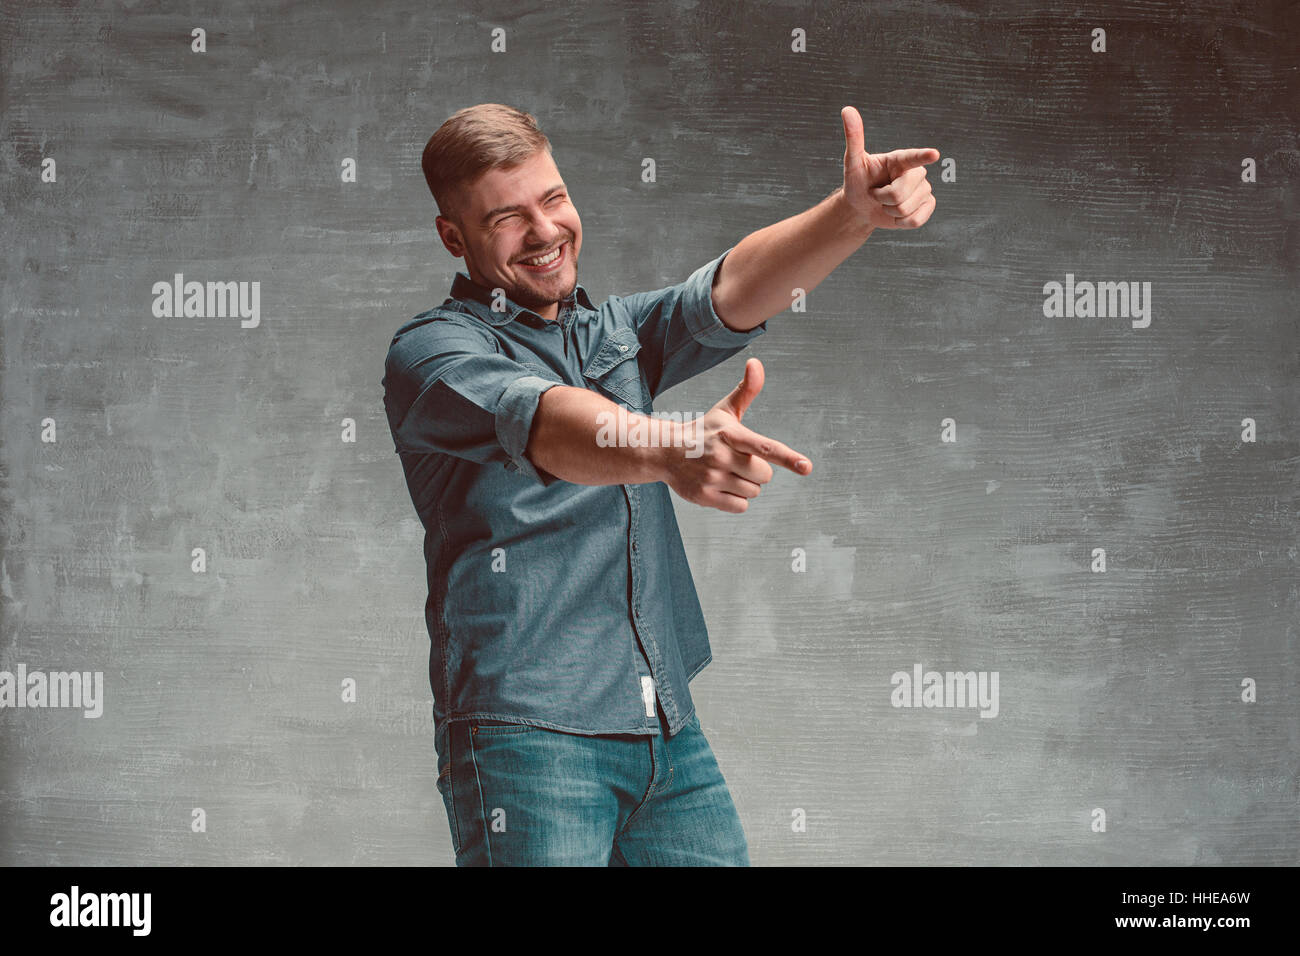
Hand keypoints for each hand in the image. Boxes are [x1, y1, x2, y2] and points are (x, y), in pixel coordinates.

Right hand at [663, 358, 810, 513]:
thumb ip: (746, 390)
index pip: (764, 447)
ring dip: (746, 485)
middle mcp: (721, 456)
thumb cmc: (703, 432)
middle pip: (765, 475)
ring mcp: (712, 478)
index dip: (787, 457)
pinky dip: (735, 499)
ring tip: (725, 472)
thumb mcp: (725, 410)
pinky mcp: (705, 496)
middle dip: (758, 470)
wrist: (665, 452)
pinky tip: (720, 486)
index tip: (806, 467)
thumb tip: (756, 363)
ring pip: (753, 492)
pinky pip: (740, 506)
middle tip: (738, 460)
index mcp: (731, 434)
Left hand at [840, 105, 939, 230]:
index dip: (923, 156)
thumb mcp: (852, 163)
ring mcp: (924, 189)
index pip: (912, 157)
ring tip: (886, 203)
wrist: (862, 206)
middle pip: (900, 192)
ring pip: (906, 209)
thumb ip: (854, 138)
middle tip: (877, 194)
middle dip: (882, 199)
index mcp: (899, 159)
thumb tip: (847, 109)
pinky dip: (901, 223)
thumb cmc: (858, 182)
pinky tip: (896, 215)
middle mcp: (916, 172)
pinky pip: (916, 220)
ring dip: (890, 212)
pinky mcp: (927, 205)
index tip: (934, 154)